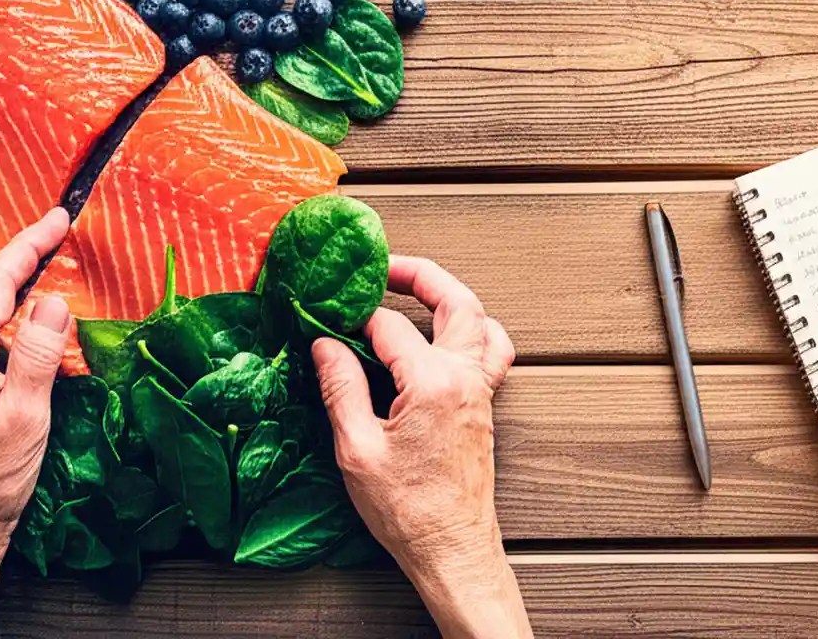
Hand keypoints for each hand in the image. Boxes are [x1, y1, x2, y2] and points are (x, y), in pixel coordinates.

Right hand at [312, 255, 531, 638]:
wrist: (452, 551)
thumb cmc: (407, 512)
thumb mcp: (357, 451)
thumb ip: (341, 389)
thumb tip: (325, 346)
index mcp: (433, 384)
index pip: (388, 327)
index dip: (353, 318)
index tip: (326, 318)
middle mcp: (466, 378)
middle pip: (455, 300)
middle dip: (419, 274)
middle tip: (383, 266)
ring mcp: (481, 391)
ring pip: (481, 320)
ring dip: (450, 296)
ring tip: (416, 289)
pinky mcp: (484, 407)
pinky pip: (492, 351)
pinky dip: (473, 330)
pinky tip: (445, 336)